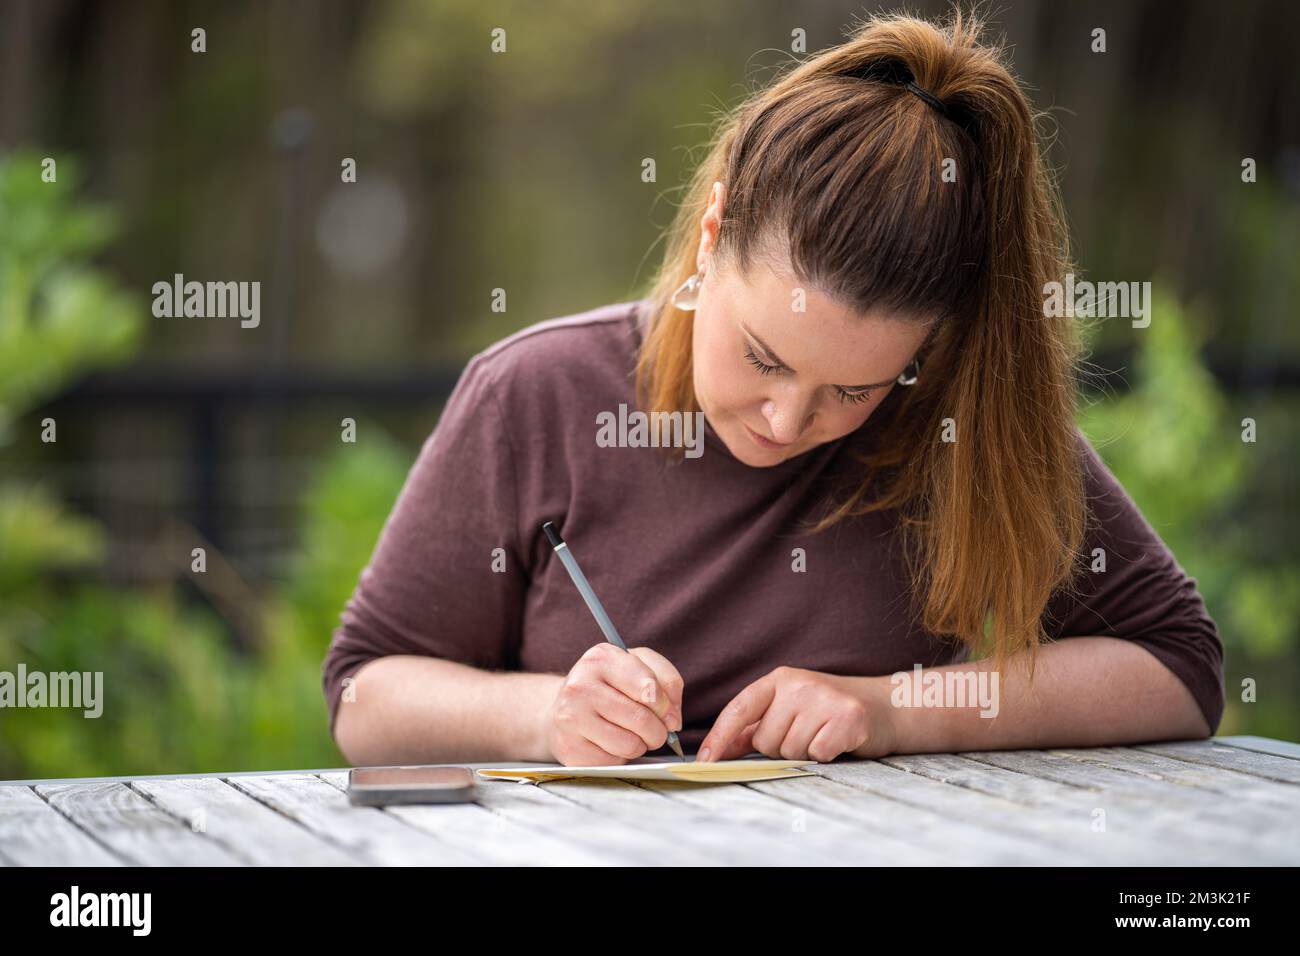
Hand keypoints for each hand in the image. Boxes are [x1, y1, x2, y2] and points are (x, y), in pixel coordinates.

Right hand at [542, 643, 683, 766]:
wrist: (565, 709)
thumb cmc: (609, 686)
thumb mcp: (638, 666)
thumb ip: (666, 681)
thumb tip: (673, 719)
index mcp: (600, 658)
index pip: (649, 687)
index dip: (665, 704)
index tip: (665, 710)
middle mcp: (580, 686)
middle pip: (642, 719)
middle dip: (657, 730)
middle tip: (653, 728)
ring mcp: (571, 719)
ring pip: (630, 745)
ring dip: (640, 745)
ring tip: (630, 734)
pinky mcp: (570, 748)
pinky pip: (614, 762)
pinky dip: (620, 756)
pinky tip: (609, 743)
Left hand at [698, 667, 896, 762]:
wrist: (886, 707)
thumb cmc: (831, 712)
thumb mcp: (791, 710)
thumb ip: (755, 728)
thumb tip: (718, 750)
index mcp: (780, 680)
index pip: (739, 709)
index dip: (719, 737)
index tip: (705, 761)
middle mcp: (799, 685)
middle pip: (765, 740)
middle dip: (780, 748)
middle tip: (805, 735)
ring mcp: (823, 699)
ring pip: (789, 751)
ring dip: (804, 752)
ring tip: (822, 736)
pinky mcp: (846, 718)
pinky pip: (816, 755)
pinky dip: (825, 756)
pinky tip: (837, 742)